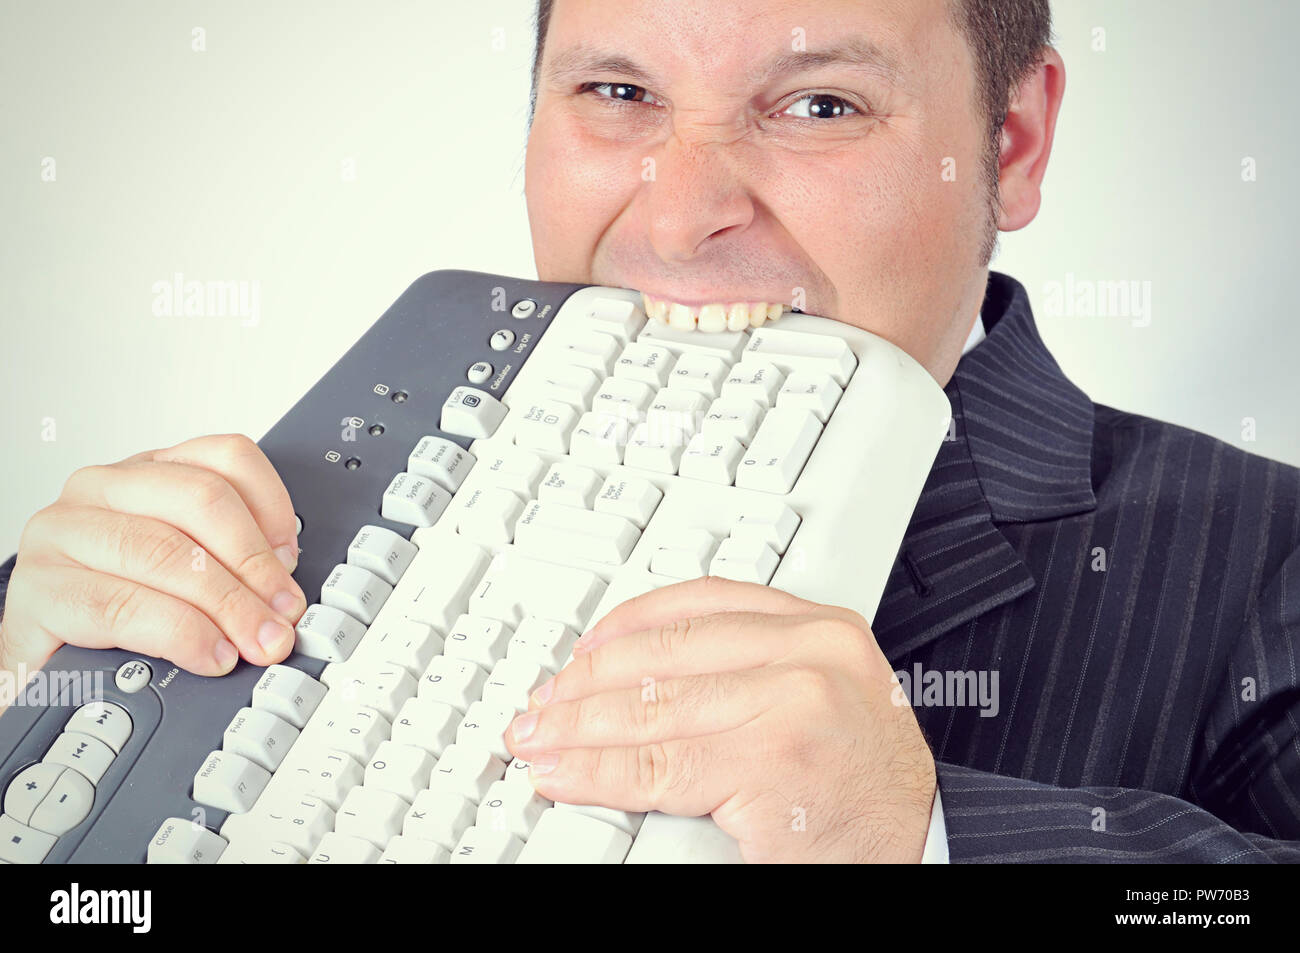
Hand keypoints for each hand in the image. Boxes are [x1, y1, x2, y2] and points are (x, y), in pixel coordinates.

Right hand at [0, 434, 305, 686]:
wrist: (40, 654)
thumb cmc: (113, 605)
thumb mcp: (180, 567)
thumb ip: (227, 560)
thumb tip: (283, 591)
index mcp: (146, 472)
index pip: (226, 455)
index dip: (273, 507)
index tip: (291, 560)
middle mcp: (100, 488)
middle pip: (202, 500)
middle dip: (255, 564)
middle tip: (282, 614)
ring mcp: (62, 533)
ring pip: (167, 551)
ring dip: (227, 604)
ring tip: (255, 640)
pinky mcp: (38, 588)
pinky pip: (124, 606)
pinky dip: (181, 635)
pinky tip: (208, 654)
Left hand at [504, 575, 936, 862]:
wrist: (920, 845)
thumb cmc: (866, 781)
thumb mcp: (823, 693)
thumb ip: (748, 668)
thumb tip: (637, 675)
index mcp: (819, 627)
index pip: (699, 603)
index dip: (625, 626)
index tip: (584, 649)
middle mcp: (807, 655)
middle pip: (664, 654)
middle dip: (586, 682)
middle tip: (544, 705)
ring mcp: (789, 706)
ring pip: (651, 708)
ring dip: (576, 727)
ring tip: (538, 740)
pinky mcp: (768, 765)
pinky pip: (656, 768)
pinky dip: (595, 773)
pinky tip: (564, 774)